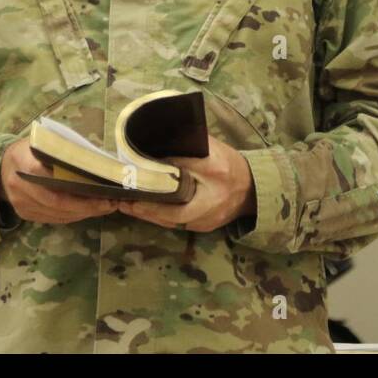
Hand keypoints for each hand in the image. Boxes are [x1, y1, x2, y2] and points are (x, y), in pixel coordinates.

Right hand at [0, 137, 118, 223]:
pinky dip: (71, 216)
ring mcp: (21, 203)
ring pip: (56, 214)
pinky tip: (86, 211)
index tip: (103, 192)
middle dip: (87, 207)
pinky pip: (52, 219)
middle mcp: (22, 187)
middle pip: (58, 203)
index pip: (55, 181)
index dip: (80, 191)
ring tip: (104, 208)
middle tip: (110, 204)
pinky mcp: (24, 214)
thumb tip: (97, 159)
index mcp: (27, 164)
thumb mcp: (45, 141)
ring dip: (82, 214)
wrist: (1, 166)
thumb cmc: (30, 150)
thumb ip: (65, 150)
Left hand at [119, 135, 254, 232]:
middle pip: (171, 216)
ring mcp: (208, 221)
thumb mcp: (209, 151)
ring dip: (150, 214)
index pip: (182, 187)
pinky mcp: (205, 226)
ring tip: (129, 205)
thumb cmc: (229, 163)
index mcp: (215, 176)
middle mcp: (210, 205)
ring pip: (172, 222)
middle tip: (124, 203)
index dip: (155, 197)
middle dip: (146, 210)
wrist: (253, 186)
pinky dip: (161, 216)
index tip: (134, 192)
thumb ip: (184, 151)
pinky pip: (178, 224)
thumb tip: (153, 150)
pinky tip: (147, 209)